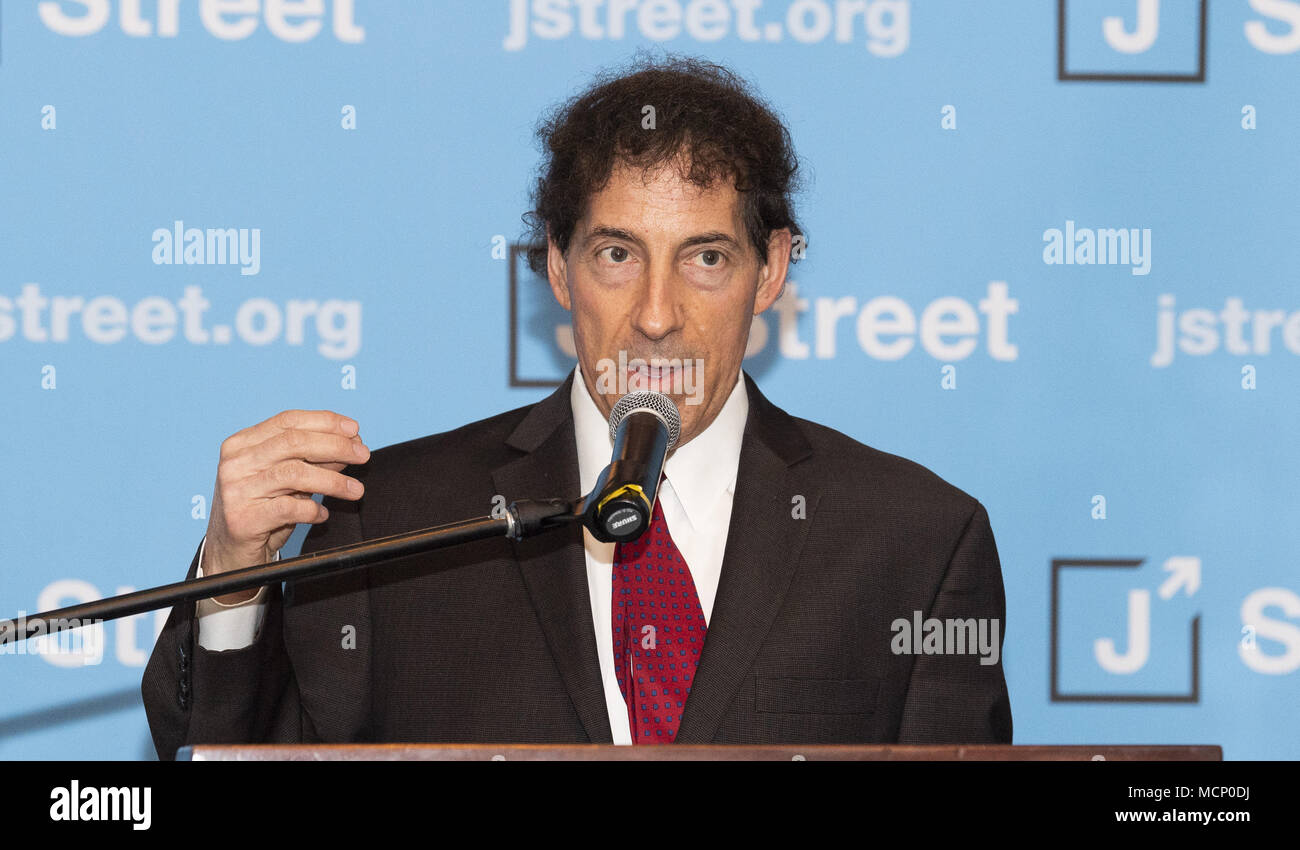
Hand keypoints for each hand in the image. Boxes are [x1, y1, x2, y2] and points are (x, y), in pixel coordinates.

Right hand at [202, 410, 368, 602]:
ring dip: (333, 480)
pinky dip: (313, 510)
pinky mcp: (243, 519)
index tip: (354, 430)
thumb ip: (315, 460)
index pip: (288, 421)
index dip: (325, 422)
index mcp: (242, 444)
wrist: (232, 554)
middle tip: (363, 455)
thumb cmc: (262, 511)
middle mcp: (235, 463)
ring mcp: (235, 491)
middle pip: (294, 443)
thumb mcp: (288, 481)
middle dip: (336, 446)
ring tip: (356, 490)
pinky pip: (289, 508)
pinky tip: (323, 515)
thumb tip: (351, 443)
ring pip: (294, 473)